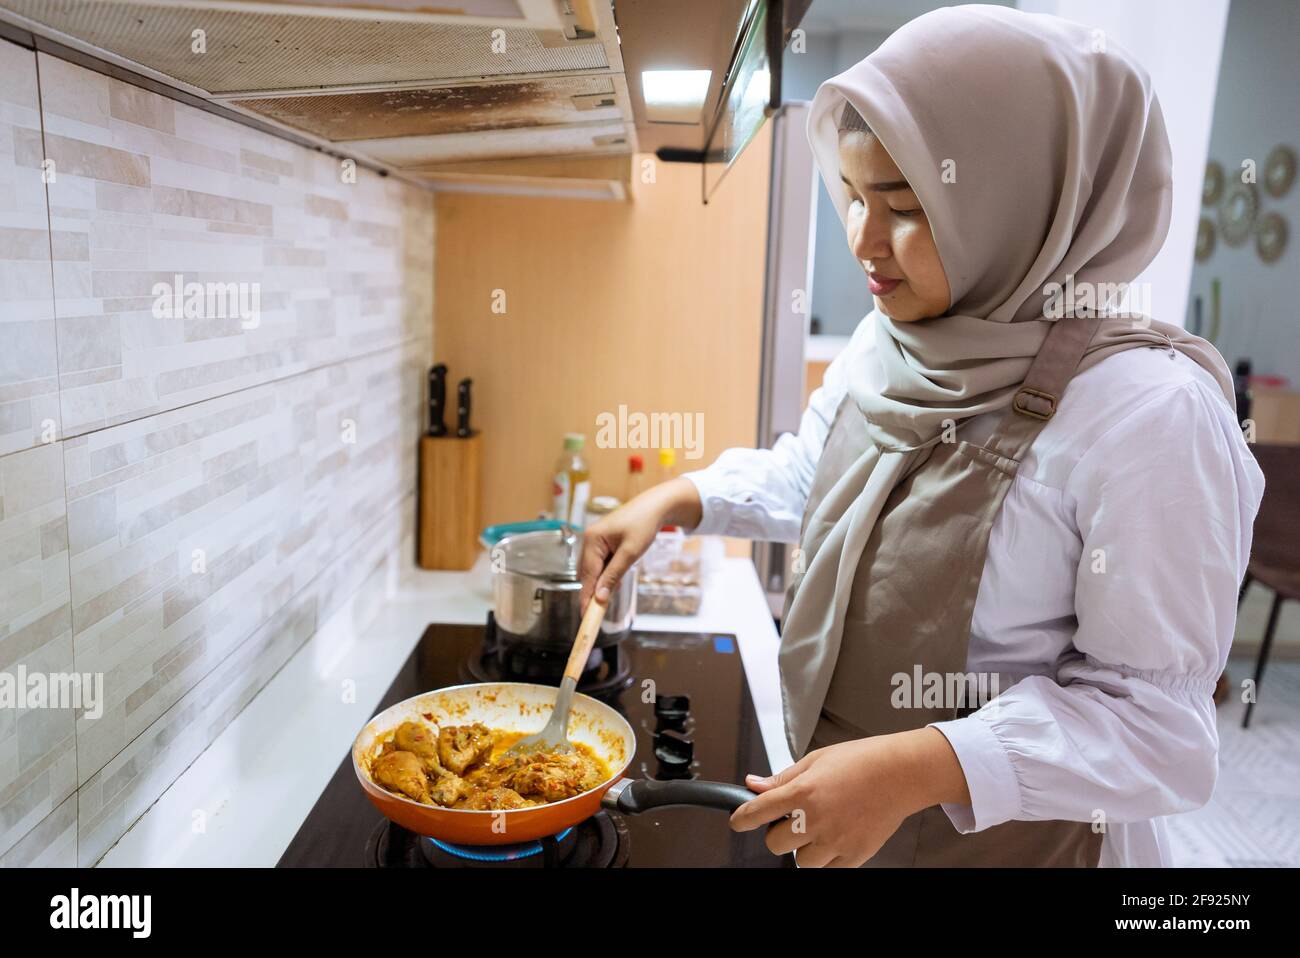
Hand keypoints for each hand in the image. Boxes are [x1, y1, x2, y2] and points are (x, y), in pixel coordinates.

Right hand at [578, 477, 701, 610]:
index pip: (588, 575)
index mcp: (592, 539)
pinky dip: (607, 574)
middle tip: (596, 614)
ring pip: (594, 570)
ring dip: (601, 583)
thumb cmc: (644, 524)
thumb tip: (600, 597)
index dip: (587, 596)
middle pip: (588, 574)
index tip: (587, 615)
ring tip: (606, 601)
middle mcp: (590, 539)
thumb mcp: (630, 553)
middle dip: (593, 592)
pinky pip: (601, 563)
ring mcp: (596, 540)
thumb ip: (614, 575)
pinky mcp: (603, 542)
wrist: (655, 506)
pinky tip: (613, 582)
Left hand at [729, 727, 970, 867]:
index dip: (742, 819)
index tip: (737, 822)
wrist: (901, 774)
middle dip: (778, 833)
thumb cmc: (860, 761)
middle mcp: (817, 819)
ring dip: (803, 847)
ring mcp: (837, 841)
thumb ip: (782, 778)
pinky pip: (828, 868)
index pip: (758, 812)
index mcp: (804, 791)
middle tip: (792, 819)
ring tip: (819, 827)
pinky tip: (837, 834)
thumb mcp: (816, 760)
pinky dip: (827, 856)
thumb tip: (753, 784)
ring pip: (801, 861)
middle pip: (775, 844)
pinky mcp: (855, 856)